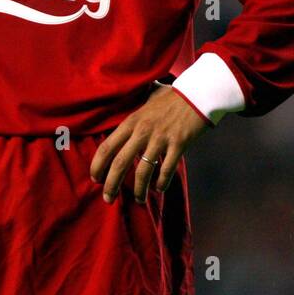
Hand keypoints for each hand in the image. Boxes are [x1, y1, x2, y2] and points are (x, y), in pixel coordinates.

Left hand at [89, 86, 210, 204]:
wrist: (198, 94)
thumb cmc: (172, 96)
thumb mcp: (147, 98)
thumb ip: (135, 105)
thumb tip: (125, 100)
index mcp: (132, 121)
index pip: (107, 147)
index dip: (98, 165)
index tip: (95, 178)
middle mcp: (142, 131)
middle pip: (120, 163)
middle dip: (111, 185)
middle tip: (108, 199)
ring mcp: (160, 139)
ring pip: (143, 172)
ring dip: (139, 190)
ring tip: (138, 200)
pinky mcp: (178, 145)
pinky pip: (166, 170)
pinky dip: (161, 183)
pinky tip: (159, 188)